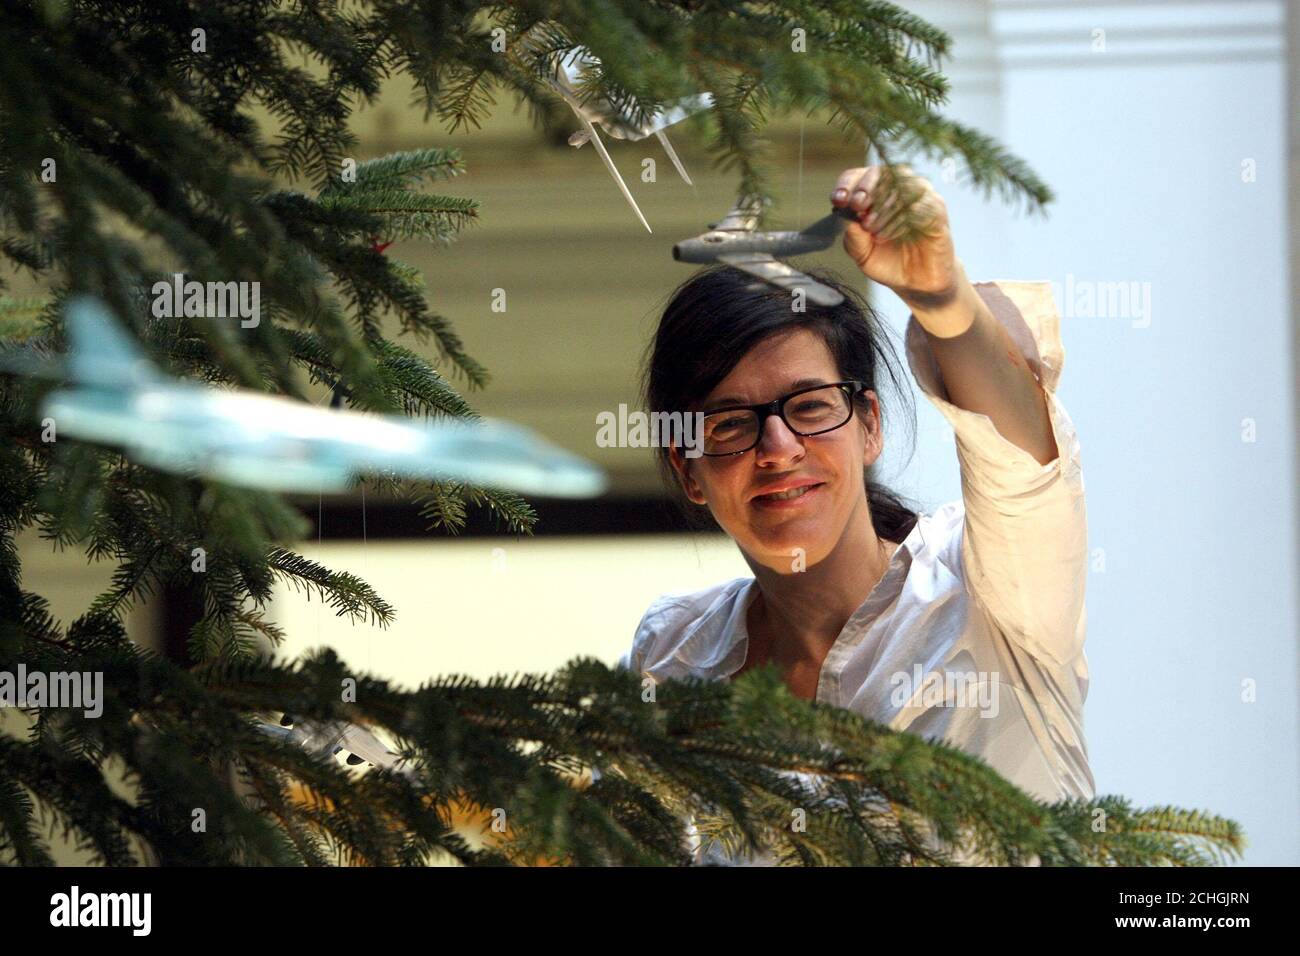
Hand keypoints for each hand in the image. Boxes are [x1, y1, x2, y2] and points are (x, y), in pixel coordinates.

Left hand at [831, 165, 963, 313]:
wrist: (917, 282)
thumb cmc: (888, 262)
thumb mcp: (862, 254)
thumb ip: (853, 237)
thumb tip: (845, 217)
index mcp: (875, 194)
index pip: (857, 176)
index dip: (847, 184)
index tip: (838, 200)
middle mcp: (898, 189)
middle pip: (880, 172)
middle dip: (865, 189)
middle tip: (858, 207)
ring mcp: (919, 196)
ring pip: (901, 186)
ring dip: (883, 207)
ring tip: (874, 232)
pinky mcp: (937, 209)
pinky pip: (920, 203)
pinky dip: (902, 218)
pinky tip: (892, 234)